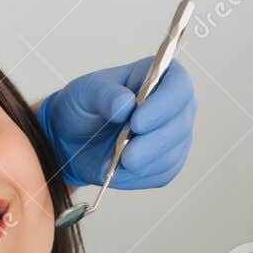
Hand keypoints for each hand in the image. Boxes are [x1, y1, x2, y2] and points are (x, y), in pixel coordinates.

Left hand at [38, 59, 195, 189]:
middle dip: (154, 142)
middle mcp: (174, 105)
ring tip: (117, 162)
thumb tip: (126, 104)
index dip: (164, 104)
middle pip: (180, 124)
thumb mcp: (84, 92)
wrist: (72, 138)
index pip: (179, 85)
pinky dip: (139, 176)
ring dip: (145, 162)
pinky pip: (163, 173)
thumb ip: (104, 94)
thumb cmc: (83, 106)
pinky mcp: (167, 161)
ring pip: (173, 153)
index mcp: (158, 76)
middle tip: (127, 155)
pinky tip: (119, 170)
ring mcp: (174, 134)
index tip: (137, 122)